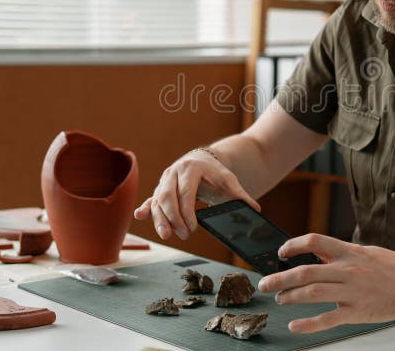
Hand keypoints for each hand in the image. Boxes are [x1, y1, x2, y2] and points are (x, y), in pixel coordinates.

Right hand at [133, 149, 259, 240]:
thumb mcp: (229, 181)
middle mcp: (174, 172)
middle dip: (173, 218)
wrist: (203, 159)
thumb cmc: (217, 173)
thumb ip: (240, 196)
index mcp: (191, 168)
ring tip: (166, 235)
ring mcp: (165, 179)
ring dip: (160, 219)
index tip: (193, 228)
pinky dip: (146, 208)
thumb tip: (255, 209)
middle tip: (183, 235)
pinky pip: (152, 199)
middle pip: (168, 196)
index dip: (187, 211)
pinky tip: (140, 216)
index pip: (186, 192)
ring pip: (157, 200)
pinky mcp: (160, 188)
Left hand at [257, 234, 394, 332]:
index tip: (281, 252)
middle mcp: (348, 270)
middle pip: (305, 272)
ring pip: (312, 294)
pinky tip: (294, 325)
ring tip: (278, 299)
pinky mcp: (358, 312)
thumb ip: (342, 256)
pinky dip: (308, 324)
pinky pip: (328, 319)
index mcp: (350, 252)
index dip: (293, 245)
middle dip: (280, 278)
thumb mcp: (367, 253)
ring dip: (290, 297)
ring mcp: (352, 292)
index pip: (314, 242)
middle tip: (265, 283)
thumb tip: (317, 257)